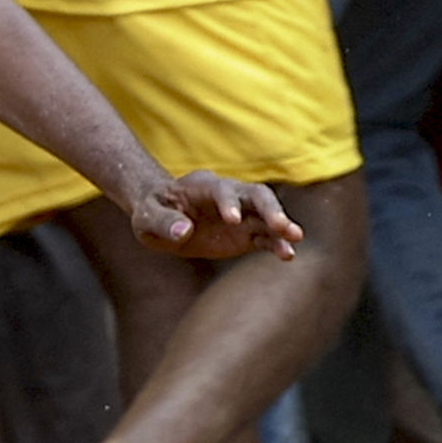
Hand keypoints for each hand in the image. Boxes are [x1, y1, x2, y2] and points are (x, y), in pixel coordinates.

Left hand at [134, 171, 304, 260]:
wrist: (162, 217)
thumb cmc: (152, 211)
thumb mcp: (146, 217)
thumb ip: (163, 222)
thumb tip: (184, 232)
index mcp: (203, 186)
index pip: (222, 190)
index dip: (229, 202)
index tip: (233, 221)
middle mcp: (229, 196)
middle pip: (257, 195)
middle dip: (271, 209)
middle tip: (281, 225)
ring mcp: (241, 214)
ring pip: (267, 215)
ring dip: (282, 226)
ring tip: (295, 239)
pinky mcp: (246, 233)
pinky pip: (266, 237)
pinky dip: (277, 244)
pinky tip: (287, 255)